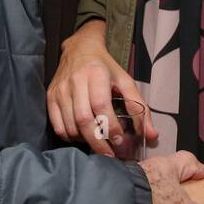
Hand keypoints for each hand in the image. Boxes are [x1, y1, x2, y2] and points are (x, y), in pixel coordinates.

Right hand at [48, 20, 158, 154]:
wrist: (79, 49)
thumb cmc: (105, 67)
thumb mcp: (125, 81)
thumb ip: (139, 107)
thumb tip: (152, 135)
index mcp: (96, 74)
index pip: (101, 106)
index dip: (110, 127)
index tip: (120, 141)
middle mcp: (75, 81)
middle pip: (83, 119)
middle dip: (97, 142)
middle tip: (109, 154)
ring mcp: (60, 90)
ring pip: (70, 125)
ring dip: (84, 141)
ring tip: (97, 144)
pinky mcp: (51, 97)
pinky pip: (57, 125)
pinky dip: (70, 137)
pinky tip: (82, 137)